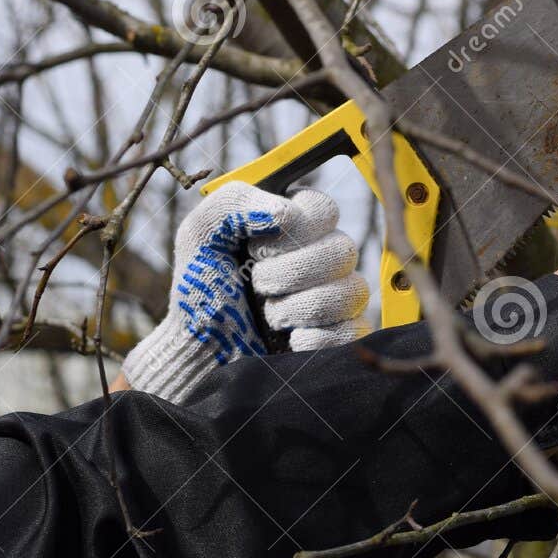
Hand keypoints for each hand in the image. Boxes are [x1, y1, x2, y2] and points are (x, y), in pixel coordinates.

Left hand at [122, 183, 369, 402]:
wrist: (201, 353)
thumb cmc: (202, 293)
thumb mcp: (201, 236)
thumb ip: (235, 203)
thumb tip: (287, 212)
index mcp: (294, 228)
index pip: (323, 209)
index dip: (296, 227)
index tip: (257, 247)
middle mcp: (321, 259)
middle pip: (343, 250)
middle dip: (293, 272)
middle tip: (259, 285)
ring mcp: (336, 298)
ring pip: (353, 291)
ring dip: (302, 306)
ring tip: (271, 316)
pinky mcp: (342, 335)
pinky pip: (356, 330)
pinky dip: (319, 337)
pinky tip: (291, 341)